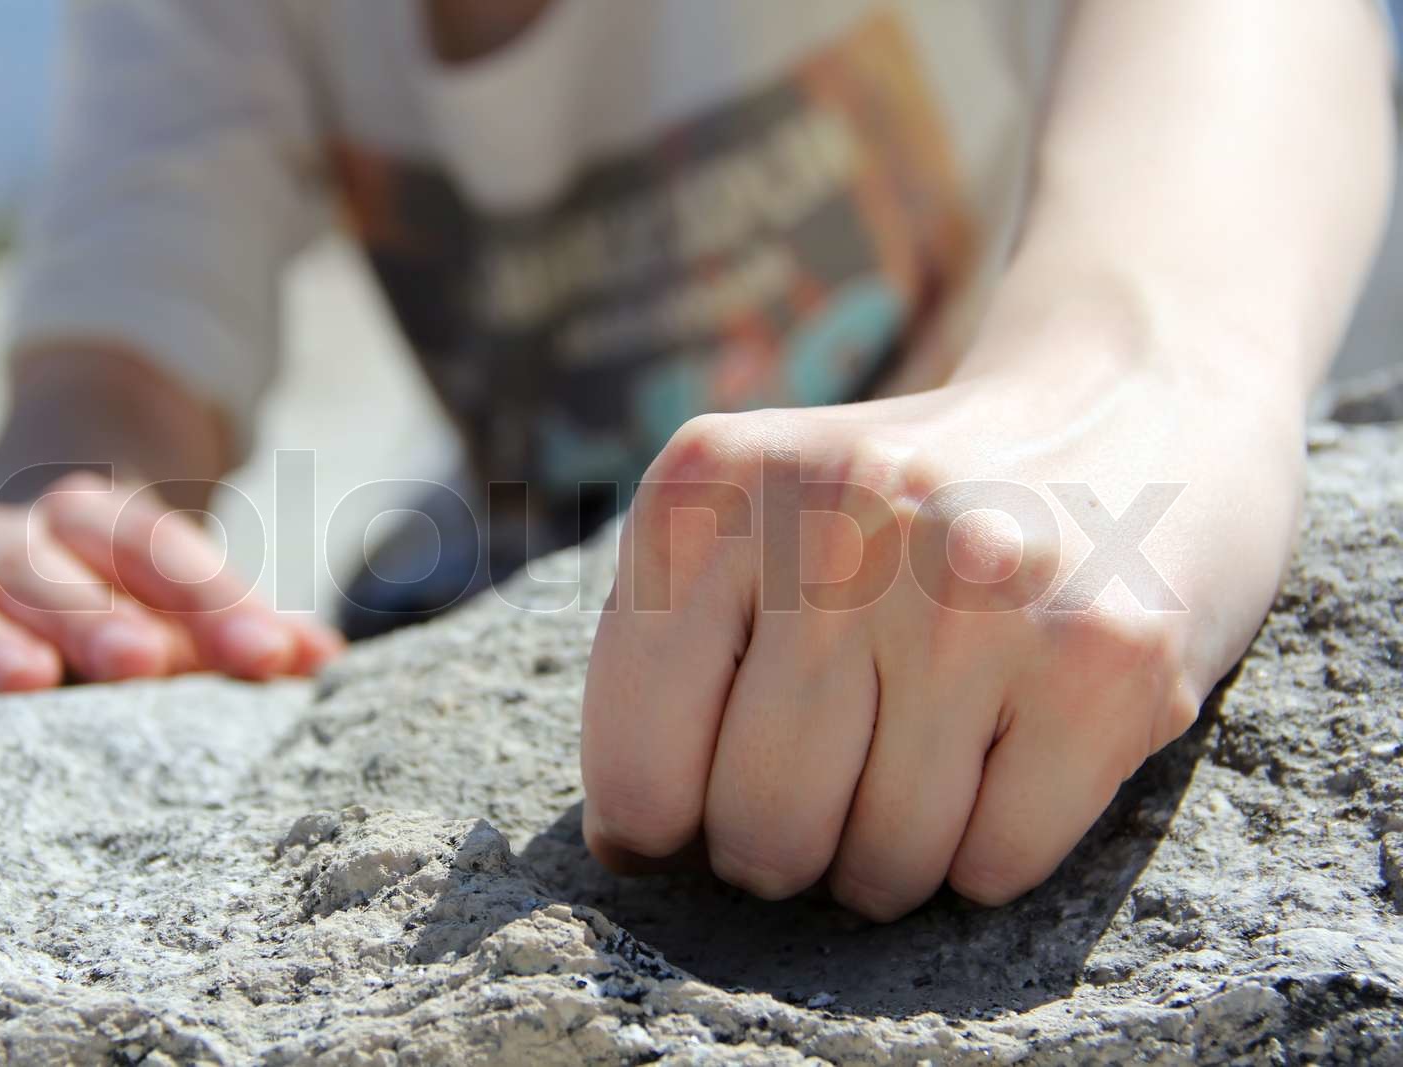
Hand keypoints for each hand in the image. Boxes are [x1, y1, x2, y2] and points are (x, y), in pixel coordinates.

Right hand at [0, 473, 343, 723]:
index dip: (216, 598)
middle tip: (148, 665)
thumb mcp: (186, 616)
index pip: (151, 545)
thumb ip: (247, 632)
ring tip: (30, 682)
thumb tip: (321, 655)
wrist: (21, 584)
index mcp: (85, 520)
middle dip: (99, 613)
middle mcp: (2, 543)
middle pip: (46, 565)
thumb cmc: (123, 615)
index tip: (272, 658)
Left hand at [581, 356, 1302, 916]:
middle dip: (780, 849)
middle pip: (760, 827)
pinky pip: (994, 867)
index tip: (697, 806)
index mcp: (714, 485)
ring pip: (881, 864)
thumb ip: (663, 662)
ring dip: (886, 858)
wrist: (1125, 409)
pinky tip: (1007, 752)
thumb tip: (627, 851)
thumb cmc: (896, 519)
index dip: (661, 825)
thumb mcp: (747, 530)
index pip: (636, 764)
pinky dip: (987, 854)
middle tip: (823, 787)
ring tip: (917, 757)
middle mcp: (840, 520)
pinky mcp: (1105, 656)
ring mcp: (980, 588)